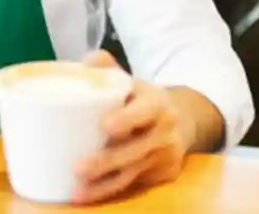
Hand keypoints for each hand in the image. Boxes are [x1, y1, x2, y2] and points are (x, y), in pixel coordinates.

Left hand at [71, 51, 190, 204]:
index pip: (145, 111)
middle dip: (107, 161)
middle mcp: (165, 131)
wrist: (181, 119)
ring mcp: (166, 156)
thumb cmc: (141, 98)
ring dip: (103, 185)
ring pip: (132, 173)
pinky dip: (109, 190)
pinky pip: (134, 185)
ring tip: (77, 191)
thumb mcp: (130, 80)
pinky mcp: (163, 175)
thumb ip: (106, 67)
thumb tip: (84, 63)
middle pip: (136, 150)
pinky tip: (87, 194)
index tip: (106, 126)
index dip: (128, 119)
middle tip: (77, 167)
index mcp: (157, 103)